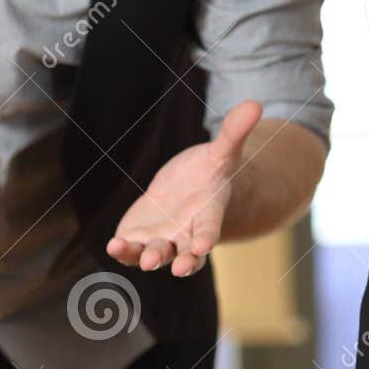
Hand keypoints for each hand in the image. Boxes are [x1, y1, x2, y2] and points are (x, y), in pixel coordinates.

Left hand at [106, 99, 262, 276]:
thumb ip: (233, 133)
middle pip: (185, 252)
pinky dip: (123, 251)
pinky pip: (131, 250)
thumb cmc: (209, 175)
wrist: (189, 191)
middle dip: (180, 259)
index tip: (203, 247)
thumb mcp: (221, 152)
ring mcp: (163, 240)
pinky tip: (113, 245)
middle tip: (174, 265)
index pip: (210, 228)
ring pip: (156, 255)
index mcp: (208, 215)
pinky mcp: (140, 239)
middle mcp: (187, 234)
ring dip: (146, 258)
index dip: (207, 237)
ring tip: (141, 260)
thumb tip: (255, 103)